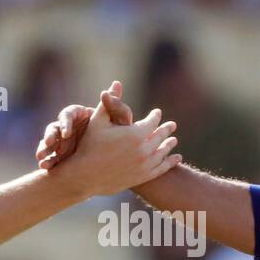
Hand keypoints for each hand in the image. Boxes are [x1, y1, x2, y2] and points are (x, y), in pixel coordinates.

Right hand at [37, 80, 135, 169]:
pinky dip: (48, 161)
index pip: (67, 114)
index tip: (66, 134)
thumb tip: (116, 84)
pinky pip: (51, 157)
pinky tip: (46, 167)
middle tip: (49, 144)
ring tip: (43, 160)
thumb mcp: (119, 121)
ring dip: (44, 149)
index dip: (65, 123)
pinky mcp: (62, 156)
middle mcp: (69, 127)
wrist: (120, 158)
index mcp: (79, 115)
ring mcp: (64, 142)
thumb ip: (115, 105)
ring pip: (49, 143)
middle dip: (50, 137)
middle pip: (54, 128)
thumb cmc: (120, 135)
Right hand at [52, 81, 179, 196]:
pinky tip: (176, 159)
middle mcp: (143, 150)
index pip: (152, 122)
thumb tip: (116, 83)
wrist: (84, 176)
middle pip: (160, 137)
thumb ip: (110, 102)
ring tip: (174, 141)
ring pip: (162, 153)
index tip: (157, 113)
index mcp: (135, 134)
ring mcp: (144, 165)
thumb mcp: (98, 121)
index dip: (155, 116)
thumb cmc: (89, 145)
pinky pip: (161, 169)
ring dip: (169, 145)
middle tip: (172, 125)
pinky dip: (170, 163)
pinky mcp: (142, 177)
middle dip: (166, 129)